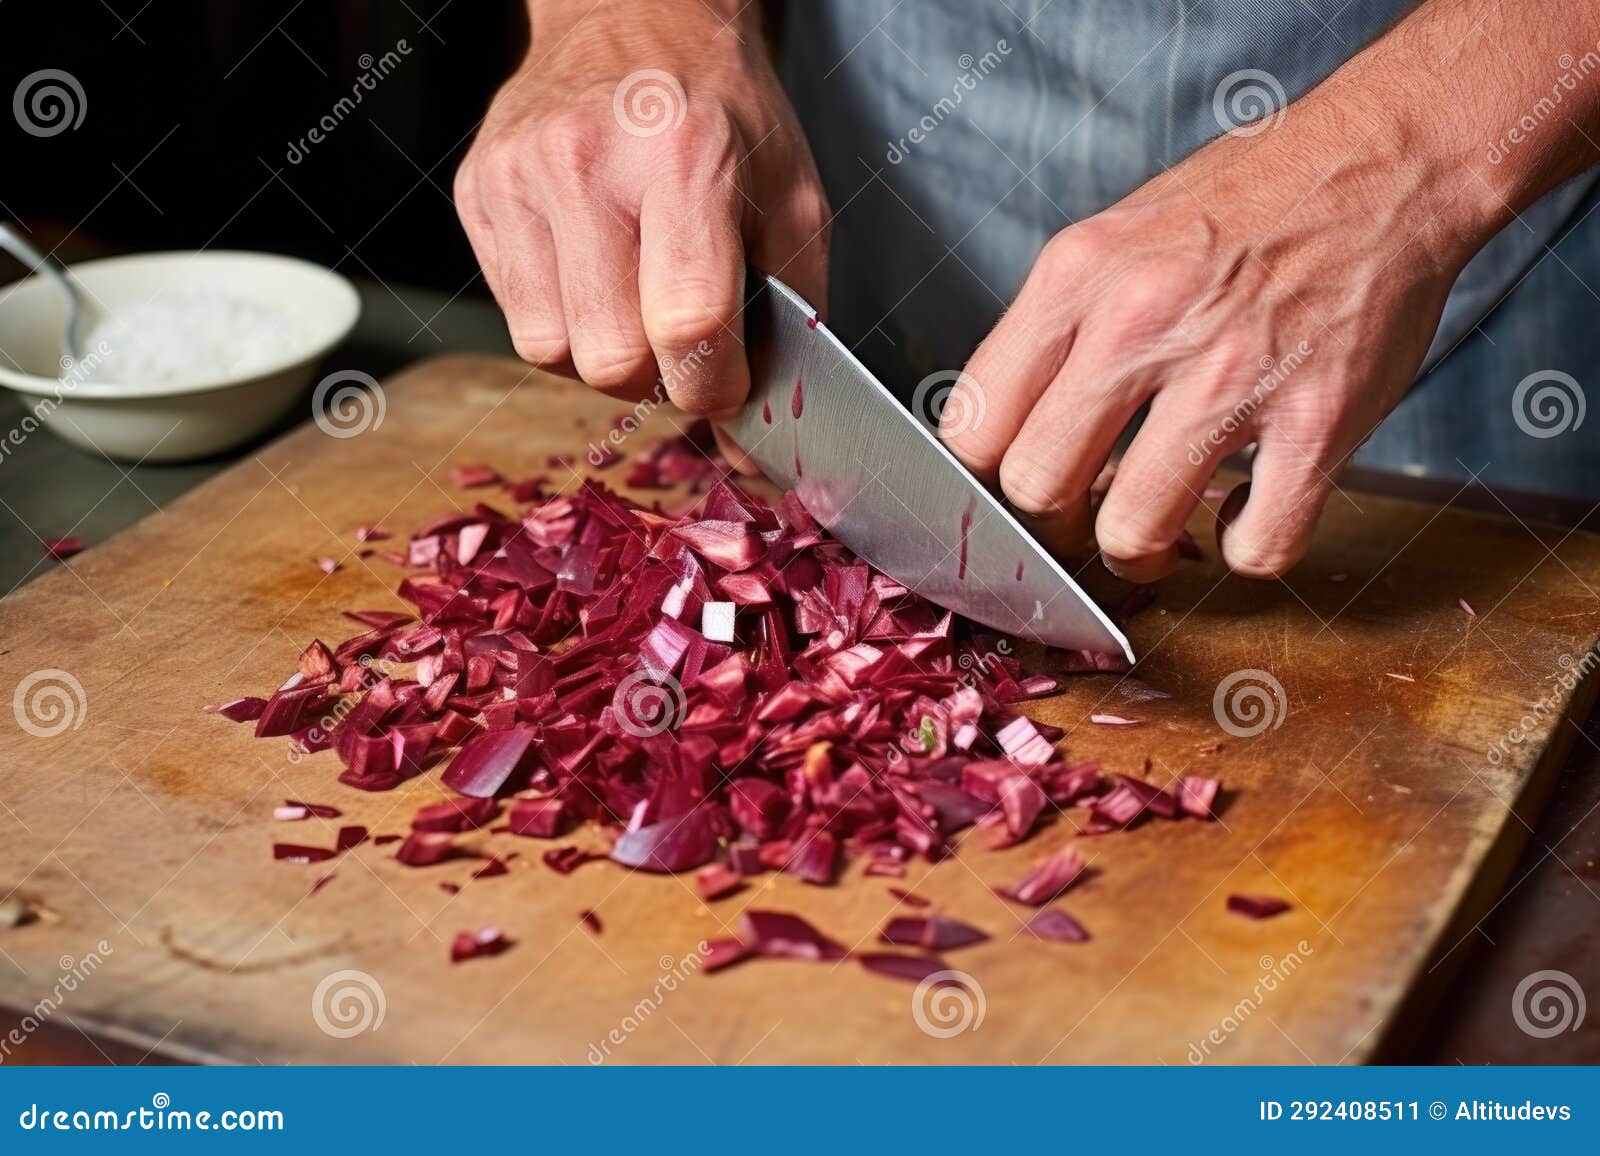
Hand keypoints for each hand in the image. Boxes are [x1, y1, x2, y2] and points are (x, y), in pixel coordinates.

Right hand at [455, 0, 829, 417]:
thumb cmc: (721, 111)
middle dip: (657, 379)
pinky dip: (563, 323)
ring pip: (552, 353)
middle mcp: (587, 164)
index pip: (687, 323)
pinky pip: (516, 319)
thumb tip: (749, 440)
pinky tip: (593, 275)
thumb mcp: (792, 199)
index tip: (727, 388)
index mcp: (683, 157)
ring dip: (603, 355)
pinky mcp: (478, 193)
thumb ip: (788, 320)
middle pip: (611, 357)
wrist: (632, 15)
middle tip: (681, 345)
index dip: (714, 386)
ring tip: (634, 302)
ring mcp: (519, 179)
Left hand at [941, 93, 1476, 581]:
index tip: (1013, 489)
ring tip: (1157, 535)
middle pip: (1038, 488)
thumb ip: (1056, 328)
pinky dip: (1245, 550)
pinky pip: (1257, 546)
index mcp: (1078, 277)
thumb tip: (1007, 433)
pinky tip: (1244, 514)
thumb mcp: (1113, 235)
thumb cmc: (1246, 203)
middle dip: (1054, 526)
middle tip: (1083, 519)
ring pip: (1134, 533)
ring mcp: (1234, 375)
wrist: (1386, 161)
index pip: (973, 425)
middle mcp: (1143, 322)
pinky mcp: (1319, 420)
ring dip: (1139, 557)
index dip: (984, 479)